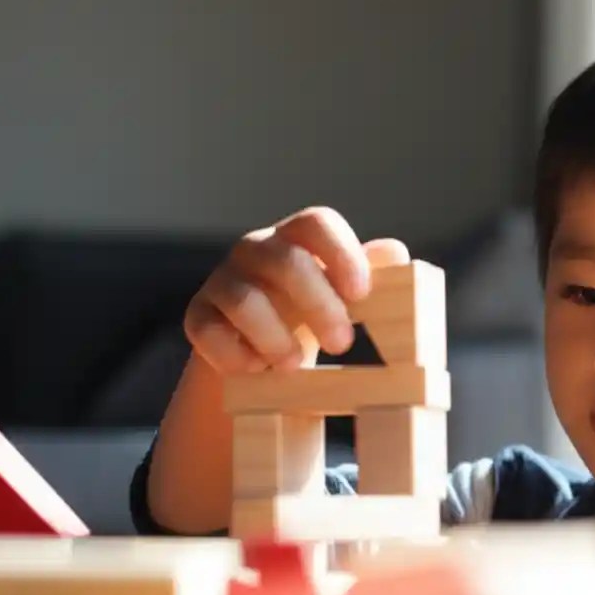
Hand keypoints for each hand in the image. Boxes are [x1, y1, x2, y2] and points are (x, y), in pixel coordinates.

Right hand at [184, 206, 409, 373]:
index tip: (361, 294)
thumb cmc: (310, 309)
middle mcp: (256, 250)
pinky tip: (255, 370)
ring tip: (295, 366)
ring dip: (275, 337)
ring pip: (244, 300)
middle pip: (285, 261)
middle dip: (319, 305)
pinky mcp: (198, 316)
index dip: (341, 254)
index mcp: (297, 238)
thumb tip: (396, 253)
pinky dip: (234, 355)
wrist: (259, 342)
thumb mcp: (343, 292)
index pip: (317, 223)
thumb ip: (371, 272)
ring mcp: (223, 281)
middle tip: (342, 344)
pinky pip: (207, 331)